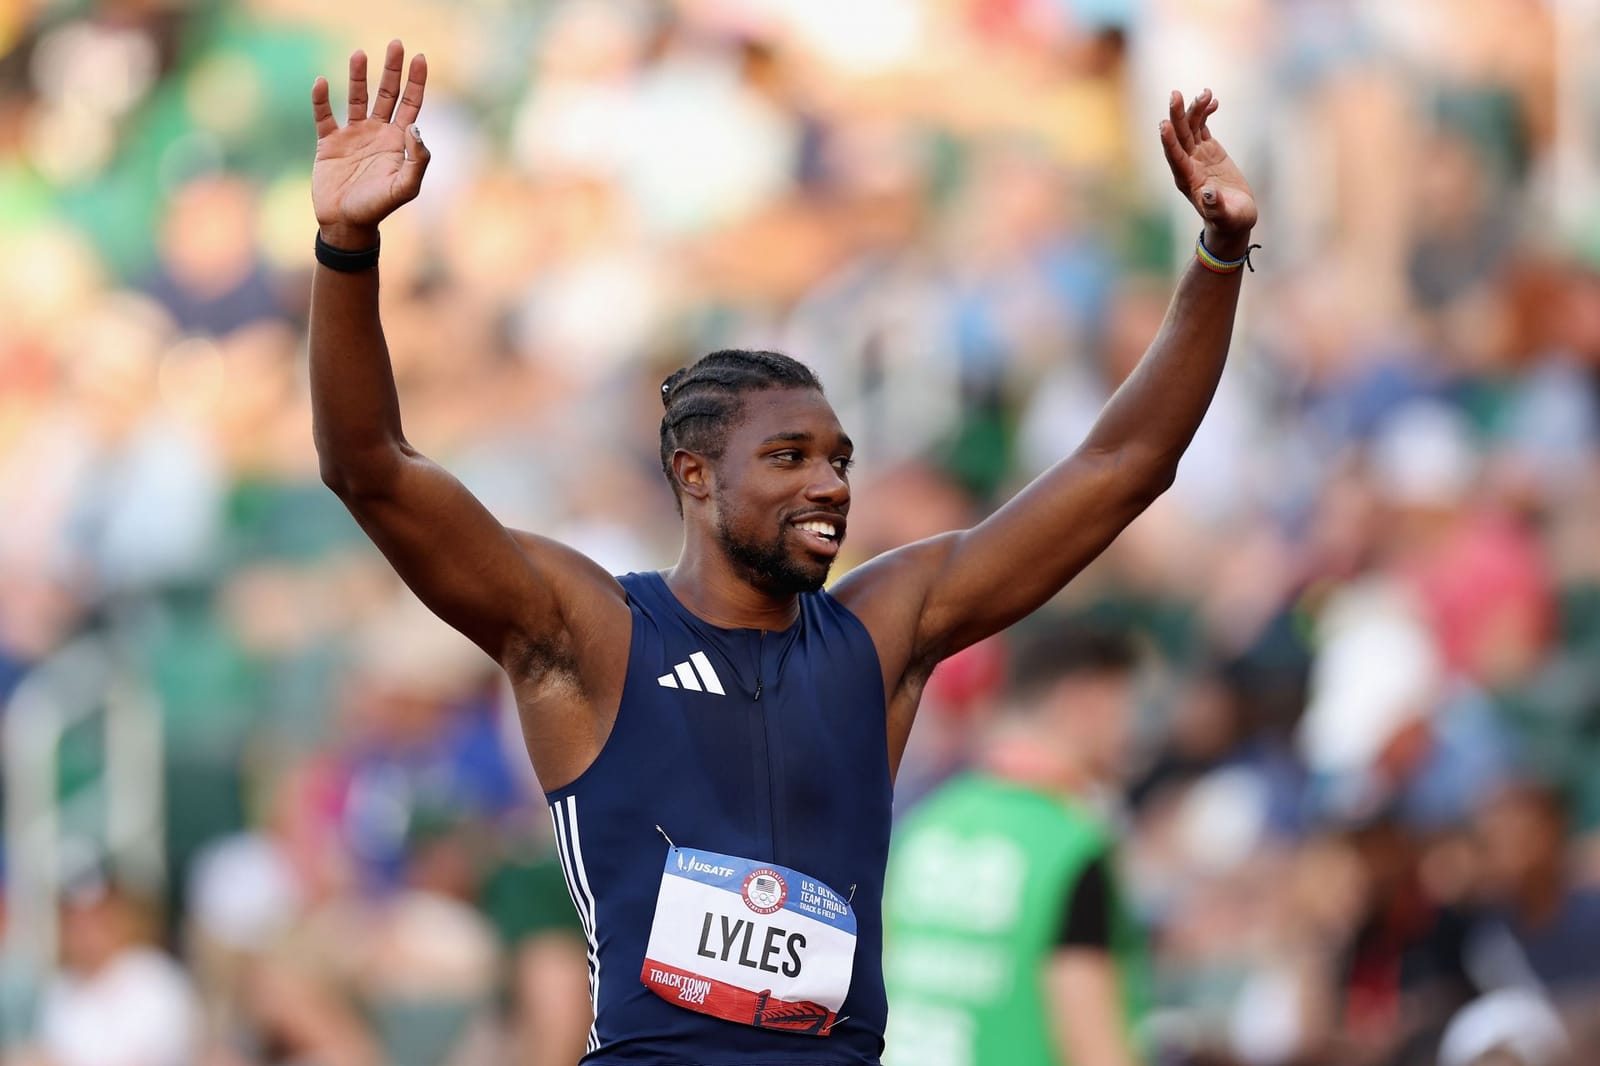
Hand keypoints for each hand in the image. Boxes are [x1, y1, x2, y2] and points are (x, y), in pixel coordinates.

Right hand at [311, 40, 430, 247]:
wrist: (346, 224)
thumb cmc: (378, 208)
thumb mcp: (405, 187)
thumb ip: (417, 159)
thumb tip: (415, 127)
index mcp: (398, 142)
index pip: (411, 105)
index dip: (417, 82)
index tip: (420, 57)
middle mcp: (377, 133)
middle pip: (387, 94)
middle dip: (392, 69)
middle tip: (396, 44)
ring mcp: (352, 136)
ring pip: (356, 98)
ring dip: (358, 76)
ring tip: (359, 54)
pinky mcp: (328, 143)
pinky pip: (324, 116)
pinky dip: (322, 100)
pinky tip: (323, 82)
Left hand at [1159, 89, 1256, 256]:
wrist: (1234, 217)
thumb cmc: (1229, 220)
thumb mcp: (1225, 216)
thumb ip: (1215, 206)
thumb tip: (1207, 194)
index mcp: (1187, 180)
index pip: (1175, 157)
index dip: (1169, 142)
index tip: (1163, 124)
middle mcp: (1188, 165)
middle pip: (1179, 136)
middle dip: (1176, 116)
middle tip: (1175, 94)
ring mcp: (1197, 155)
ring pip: (1191, 127)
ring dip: (1194, 109)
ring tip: (1206, 93)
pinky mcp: (1208, 149)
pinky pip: (1202, 127)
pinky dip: (1205, 113)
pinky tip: (1212, 100)